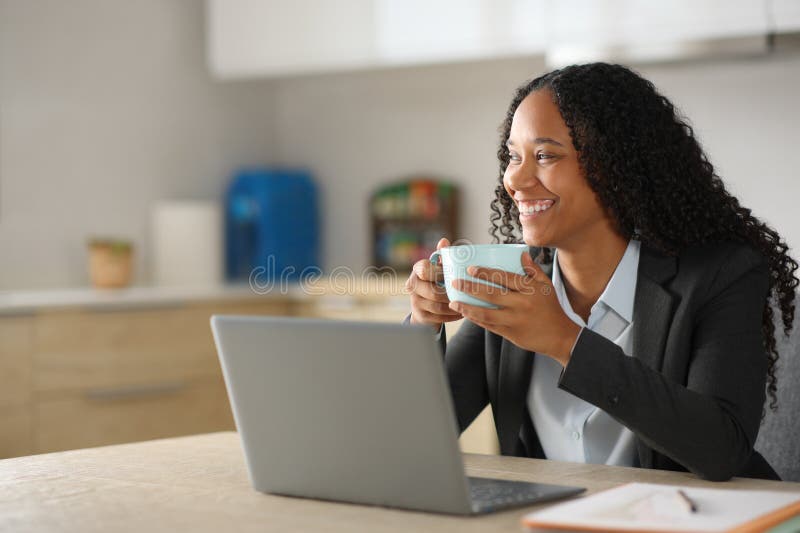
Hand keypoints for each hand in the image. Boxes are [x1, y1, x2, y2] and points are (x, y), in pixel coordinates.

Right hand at [405, 238, 462, 331]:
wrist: (426, 304)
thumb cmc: (437, 280)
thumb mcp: (440, 266)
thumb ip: (443, 255)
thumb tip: (444, 241)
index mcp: (417, 269)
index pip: (425, 269)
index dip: (440, 273)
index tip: (454, 275)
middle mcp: (413, 285)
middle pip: (433, 291)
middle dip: (450, 293)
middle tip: (465, 293)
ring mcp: (415, 302)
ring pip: (437, 306)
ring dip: (454, 305)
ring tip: (468, 304)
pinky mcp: (420, 316)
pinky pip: (439, 317)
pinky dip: (452, 315)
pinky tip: (462, 312)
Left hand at [448, 251, 580, 365]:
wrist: (560, 336)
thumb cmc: (552, 308)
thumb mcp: (546, 286)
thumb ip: (533, 270)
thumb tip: (522, 254)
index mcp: (530, 290)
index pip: (505, 278)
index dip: (486, 273)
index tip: (471, 268)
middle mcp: (521, 305)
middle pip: (492, 294)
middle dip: (471, 288)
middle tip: (455, 282)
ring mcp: (515, 321)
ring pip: (487, 313)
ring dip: (468, 308)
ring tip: (454, 302)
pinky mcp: (511, 334)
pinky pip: (490, 326)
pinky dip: (477, 320)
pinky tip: (466, 314)